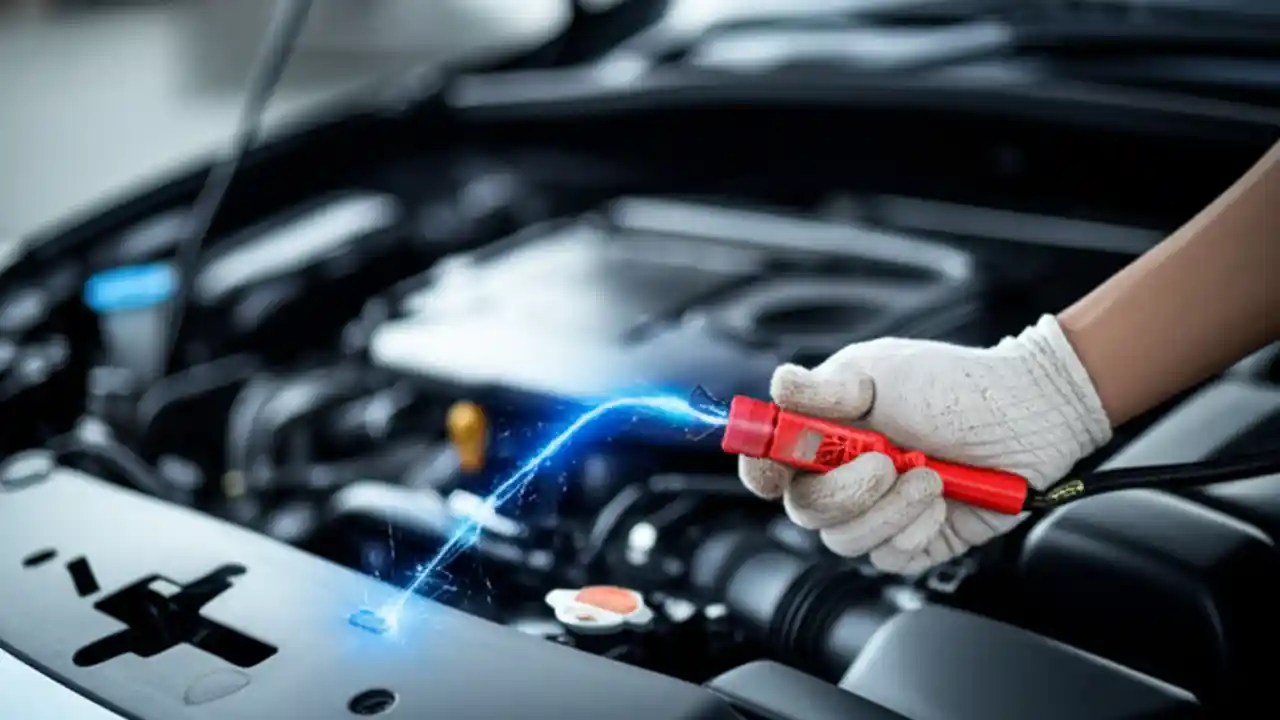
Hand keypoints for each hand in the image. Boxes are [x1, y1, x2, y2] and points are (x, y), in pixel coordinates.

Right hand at [739, 315, 1111, 573]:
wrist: (1029, 412)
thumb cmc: (956, 384)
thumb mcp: (881, 372)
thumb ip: (824, 390)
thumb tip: (777, 387)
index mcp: (824, 434)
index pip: (770, 466)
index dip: (761, 472)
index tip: (775, 469)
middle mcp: (844, 476)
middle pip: (804, 511)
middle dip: (843, 491)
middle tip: (884, 461)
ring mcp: (879, 512)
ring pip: (845, 541)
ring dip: (888, 508)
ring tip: (929, 473)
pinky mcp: (915, 540)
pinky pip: (890, 557)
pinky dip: (915, 528)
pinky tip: (942, 498)